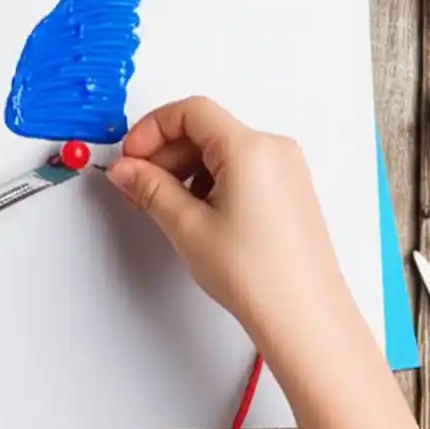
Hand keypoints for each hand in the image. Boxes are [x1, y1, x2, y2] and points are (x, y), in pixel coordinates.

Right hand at [104, 97, 342, 331]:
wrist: (303, 316)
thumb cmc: (257, 275)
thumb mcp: (188, 227)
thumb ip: (150, 189)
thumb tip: (125, 170)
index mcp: (250, 149)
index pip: (191, 112)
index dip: (152, 129)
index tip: (131, 157)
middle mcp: (273, 150)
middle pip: (205, 129)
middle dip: (165, 153)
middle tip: (138, 185)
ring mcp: (285, 169)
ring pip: (222, 150)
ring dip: (186, 169)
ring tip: (165, 207)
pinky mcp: (289, 189)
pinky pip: (241, 168)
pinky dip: (211, 181)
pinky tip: (196, 214)